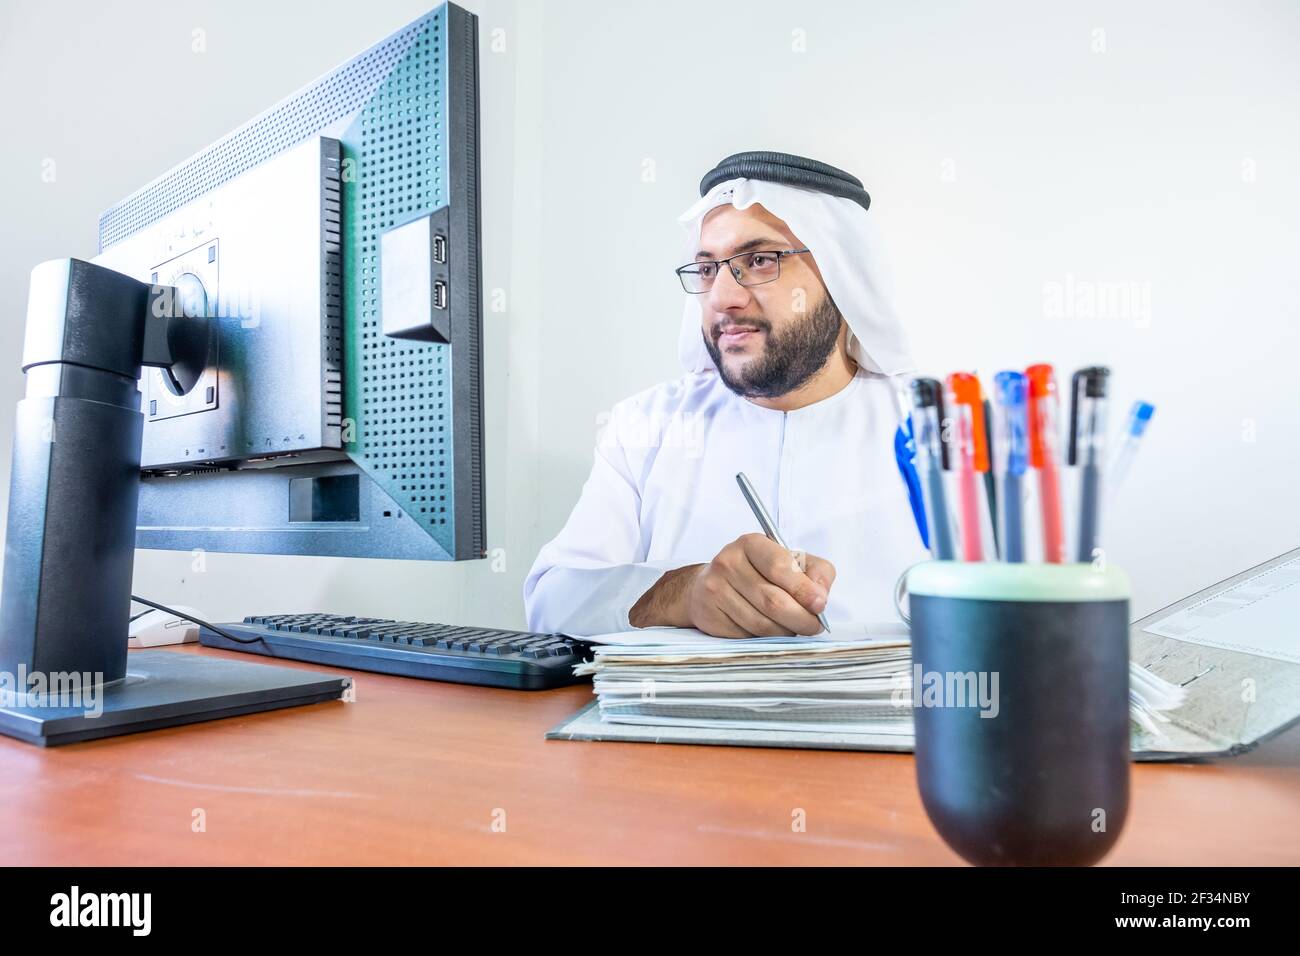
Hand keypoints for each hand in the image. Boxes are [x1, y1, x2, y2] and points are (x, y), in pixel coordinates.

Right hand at [629, 534, 834, 637]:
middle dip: (801, 618)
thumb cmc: (759, 572)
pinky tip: (768, 629)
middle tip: (814, 625)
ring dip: (785, 631)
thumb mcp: (791, 560)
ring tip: (792, 627)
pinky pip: (746, 636)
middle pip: (773, 601)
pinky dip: (764, 639)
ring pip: (762, 624)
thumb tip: (821, 596)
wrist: (710, 584)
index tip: (820, 604)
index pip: (780, 567)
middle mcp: (728, 563)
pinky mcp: (709, 615)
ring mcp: (714, 590)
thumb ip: (816, 571)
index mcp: (751, 543)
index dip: (804, 589)